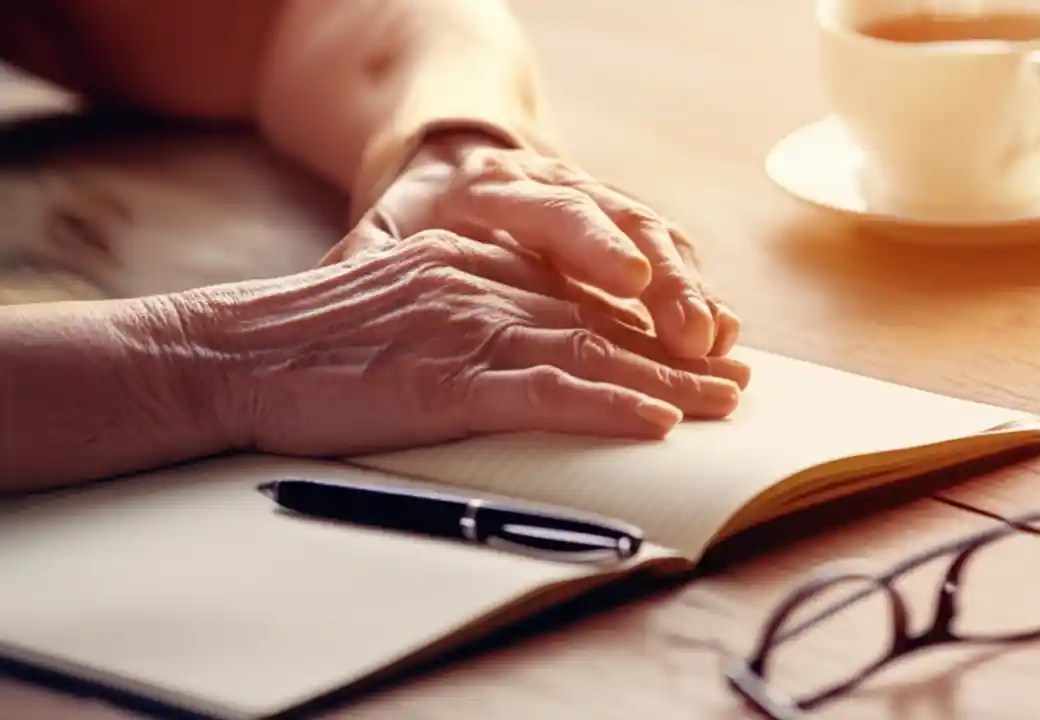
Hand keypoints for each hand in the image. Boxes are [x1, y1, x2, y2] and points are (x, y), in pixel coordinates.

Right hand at [188, 230, 749, 456]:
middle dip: (676, 355)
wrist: (234, 354)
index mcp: (471, 267)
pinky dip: (606, 407)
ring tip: (720, 406)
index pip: (576, 300)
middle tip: (736, 378)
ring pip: (589, 354)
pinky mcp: (448, 378)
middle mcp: (481, 287)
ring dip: (665, 383)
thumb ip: (461, 317)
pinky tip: (653, 422)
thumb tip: (519, 353)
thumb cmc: (309, 346)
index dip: (644, 328)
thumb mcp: (399, 309)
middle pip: (600, 325)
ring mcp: (468, 329)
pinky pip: (546, 391)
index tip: (694, 349)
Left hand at [326, 130, 740, 359]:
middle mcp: (560, 189)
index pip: (552, 209)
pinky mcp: (625, 234)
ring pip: (658, 241)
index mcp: (496, 187)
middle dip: (665, 281)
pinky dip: (699, 296)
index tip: (629, 283)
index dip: (596, 246)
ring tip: (718, 345)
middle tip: (693, 336)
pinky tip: (723, 336)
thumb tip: (347, 287)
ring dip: (692, 293)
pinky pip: (672, 259)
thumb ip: (369, 261)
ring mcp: (600, 208)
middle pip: (624, 225)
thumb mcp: (382, 236)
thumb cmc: (416, 216)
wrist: (456, 170)